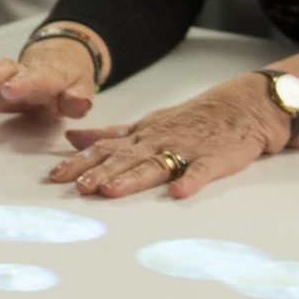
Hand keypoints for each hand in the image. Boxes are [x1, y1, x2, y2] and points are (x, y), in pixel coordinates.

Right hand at [0, 34, 97, 120]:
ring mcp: (2, 80)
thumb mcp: (82, 87)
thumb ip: (79, 97)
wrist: (56, 61)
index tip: (9, 90)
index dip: (22, 83)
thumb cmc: (68, 78)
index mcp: (45, 74)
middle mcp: (19, 72)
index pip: (34, 78)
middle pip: (1, 71)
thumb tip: (78, 105)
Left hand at [51, 74, 283, 197]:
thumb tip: (72, 139)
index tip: (55, 177)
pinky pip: (202, 171)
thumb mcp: (147, 123)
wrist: (243, 106)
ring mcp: (187, 150)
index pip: (105, 147)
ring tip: (111, 190)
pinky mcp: (215, 159)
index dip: (80, 162)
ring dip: (132, 178)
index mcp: (142, 135)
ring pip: (156, 164)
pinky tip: (178, 193)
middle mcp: (158, 141)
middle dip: (100, 173)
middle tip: (79, 187)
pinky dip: (191, 181)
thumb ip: (110, 134)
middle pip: (125, 158)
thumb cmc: (192, 119)